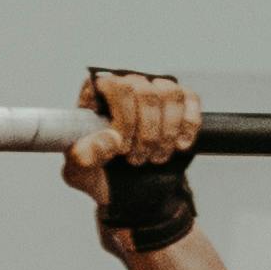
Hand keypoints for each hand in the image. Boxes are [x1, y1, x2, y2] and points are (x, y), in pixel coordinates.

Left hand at [64, 64, 198, 207]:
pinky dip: (188, 124)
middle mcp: (127, 83)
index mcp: (96, 93)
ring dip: (167, 132)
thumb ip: (84, 157)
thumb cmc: (98, 172)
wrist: (123, 186)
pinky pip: (190, 99)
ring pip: (171, 94)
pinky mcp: (178, 101)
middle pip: (146, 92)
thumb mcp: (80, 172)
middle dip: (147, 133)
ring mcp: (154, 89)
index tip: (122, 148)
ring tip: (156, 158)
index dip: (125, 119)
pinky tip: (179, 146)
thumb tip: (110, 139)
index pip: (116, 86)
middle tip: (137, 160)